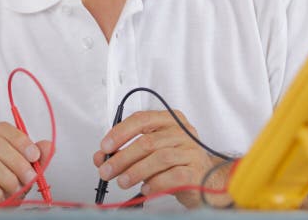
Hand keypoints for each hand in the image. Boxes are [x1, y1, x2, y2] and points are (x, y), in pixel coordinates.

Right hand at [0, 122, 51, 203]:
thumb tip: (48, 146)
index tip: (35, 155)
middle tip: (29, 177)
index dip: (20, 141)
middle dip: (17, 162)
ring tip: (14, 190)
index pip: (1, 128)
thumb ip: (33, 159)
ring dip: (7, 178)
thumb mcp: (19, 172)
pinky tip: (0, 196)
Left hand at [93, 109, 228, 207]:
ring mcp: (191, 151)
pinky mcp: (196, 172)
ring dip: (135, 171)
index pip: (141, 119)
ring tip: (122, 181)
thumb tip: (101, 158)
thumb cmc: (176, 161)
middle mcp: (182, 132)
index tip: (105, 147)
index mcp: (170, 120)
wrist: (207, 178)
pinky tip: (145, 188)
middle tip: (106, 170)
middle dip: (122, 157)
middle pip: (147, 141)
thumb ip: (125, 152)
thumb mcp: (150, 152)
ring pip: (159, 158)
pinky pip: (172, 176)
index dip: (120, 132)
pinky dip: (155, 183)